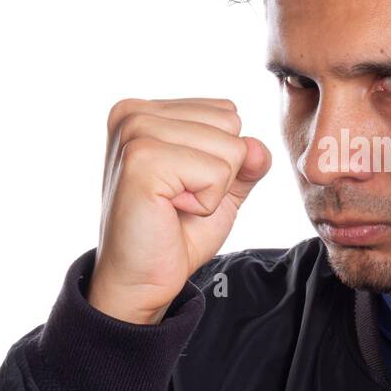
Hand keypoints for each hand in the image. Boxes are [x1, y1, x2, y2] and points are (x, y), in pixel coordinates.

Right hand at [88, 97, 271, 323]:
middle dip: (221, 171)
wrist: (142, 280)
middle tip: (180, 198)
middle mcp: (134, 113)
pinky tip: (170, 211)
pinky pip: (217, 172)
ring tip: (174, 204)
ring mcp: (134, 133)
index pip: (226, 111)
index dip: (221, 158)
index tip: (184, 185)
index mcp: (146, 110)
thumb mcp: (222, 187)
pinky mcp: (141, 160)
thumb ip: (247, 160)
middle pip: (230, 123)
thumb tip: (257, 147)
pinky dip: (206, 203)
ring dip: (214, 189)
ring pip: (229, 147)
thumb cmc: (175, 232)